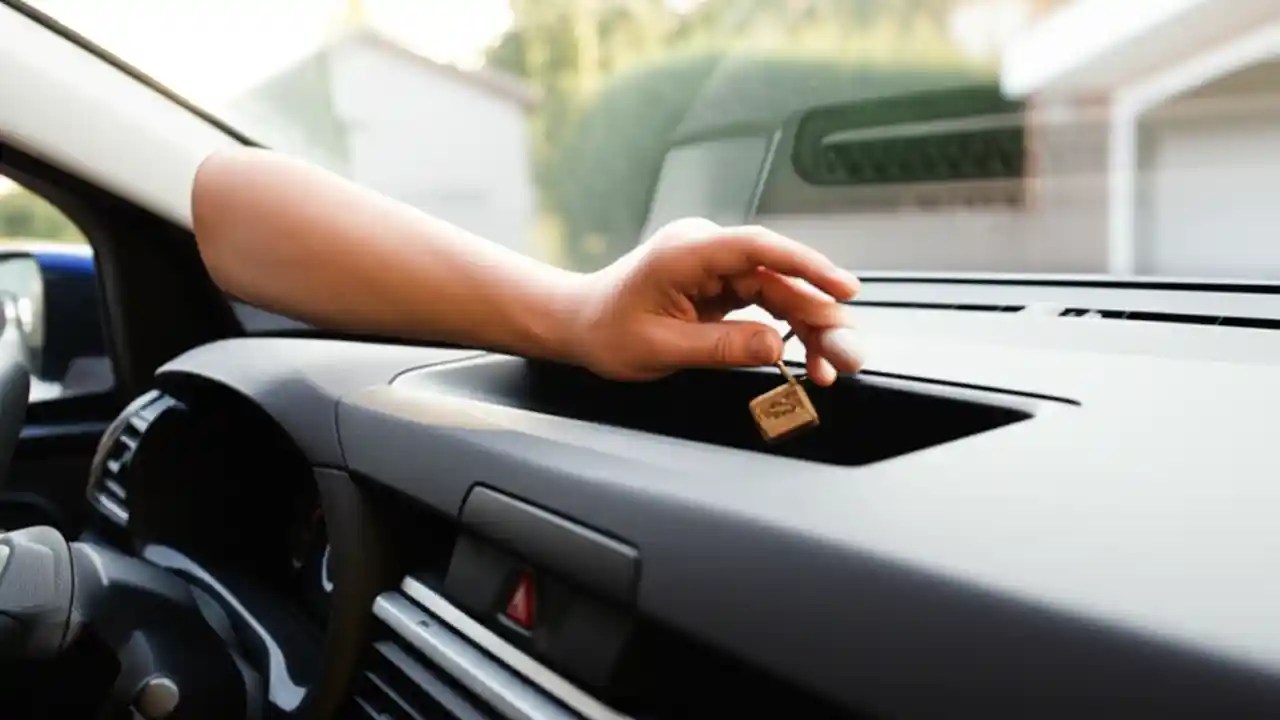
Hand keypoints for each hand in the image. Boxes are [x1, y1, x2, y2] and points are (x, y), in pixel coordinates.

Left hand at [568, 218, 866, 385]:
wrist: (580, 324)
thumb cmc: (607, 331)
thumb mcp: (661, 348)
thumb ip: (720, 346)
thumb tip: (776, 346)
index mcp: (687, 251)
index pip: (758, 248)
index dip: (806, 266)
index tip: (843, 289)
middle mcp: (707, 250)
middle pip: (777, 276)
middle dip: (818, 314)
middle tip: (848, 350)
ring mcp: (715, 266)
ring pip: (778, 292)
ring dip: (808, 328)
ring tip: (831, 367)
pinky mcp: (720, 284)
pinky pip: (764, 302)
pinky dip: (787, 328)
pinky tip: (809, 354)